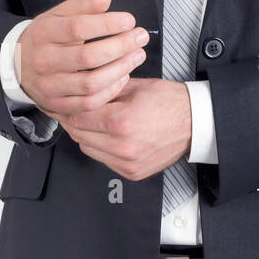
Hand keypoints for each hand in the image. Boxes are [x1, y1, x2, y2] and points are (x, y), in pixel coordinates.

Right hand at [14, 0, 148, 115]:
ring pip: (91, 82)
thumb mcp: (58, 16)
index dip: (107, 24)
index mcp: (43, 34)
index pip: (77, 28)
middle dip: (120, 46)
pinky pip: (89, 103)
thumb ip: (83, 6)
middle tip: (140, 37)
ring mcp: (49, 86)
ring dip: (120, 69)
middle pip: (87, 56)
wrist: (18, 65)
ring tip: (137, 56)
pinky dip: (110, 91)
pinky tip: (123, 77)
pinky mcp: (57, 105)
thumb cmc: (45, 38)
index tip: (129, 20)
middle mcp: (43, 61)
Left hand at [56, 78, 192, 181]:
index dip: (66, 108)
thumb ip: (103, 90)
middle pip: (78, 134)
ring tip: (95, 121)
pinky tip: (108, 135)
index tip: (62, 102)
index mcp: (121, 121)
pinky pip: (103, 160)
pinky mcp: (132, 172)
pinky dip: (100, 148)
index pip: (77, 117)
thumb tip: (78, 92)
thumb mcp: (134, 86)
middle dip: (74, 120)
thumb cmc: (170, 102)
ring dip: (85, 135)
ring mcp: (127, 162)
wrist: (196, 122)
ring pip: (87, 148)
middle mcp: (123, 145)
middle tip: (75, 109)